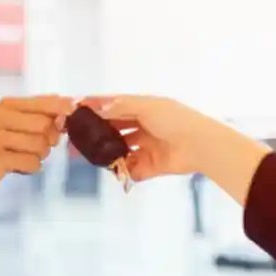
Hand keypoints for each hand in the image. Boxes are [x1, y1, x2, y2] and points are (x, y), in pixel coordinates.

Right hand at [0, 95, 73, 191]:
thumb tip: (68, 109)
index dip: (59, 106)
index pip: (40, 102)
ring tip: (25, 155)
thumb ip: (36, 116)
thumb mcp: (10, 123)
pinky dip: (31, 167)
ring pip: (40, 145)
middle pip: (44, 125)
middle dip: (49, 139)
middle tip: (41, 145)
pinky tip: (18, 165)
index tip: (73, 107)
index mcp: (4, 105)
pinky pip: (32, 162)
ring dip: (40, 155)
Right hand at [79, 95, 219, 182]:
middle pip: (115, 128)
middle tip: (75, 138)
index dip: (96, 107)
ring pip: (121, 149)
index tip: (76, 109)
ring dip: (106, 152)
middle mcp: (145, 126)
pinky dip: (122, 169)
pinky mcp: (153, 165)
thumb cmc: (177, 120)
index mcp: (144, 108)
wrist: (200, 146)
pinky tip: (111, 169)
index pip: (114, 105)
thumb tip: (100, 107)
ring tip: (87, 156)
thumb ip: (122, 107)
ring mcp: (148, 146)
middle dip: (96, 133)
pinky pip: (133, 168)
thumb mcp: (147, 107)